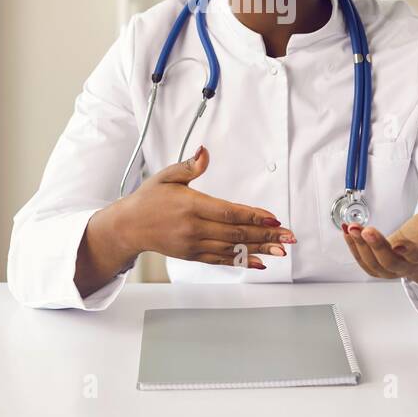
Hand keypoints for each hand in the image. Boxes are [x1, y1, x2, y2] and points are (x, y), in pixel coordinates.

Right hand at [106, 145, 296, 269]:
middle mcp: (194, 228)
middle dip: (266, 235)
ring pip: (232, 248)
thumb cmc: (148, 200)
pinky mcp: (193, 256)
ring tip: (281, 250)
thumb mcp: (166, 176)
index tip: (274, 218)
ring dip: (260, 250)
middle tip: (288, 237)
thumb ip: (190, 166)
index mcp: (191, 206)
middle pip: (236, 233)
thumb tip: (205, 153)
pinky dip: (241, 262)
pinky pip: (221, 260)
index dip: (254, 216)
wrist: (129, 227)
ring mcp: (194, 244)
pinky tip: (259, 263)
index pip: (229, 212)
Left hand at [342, 197, 417, 283]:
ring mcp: (389, 269)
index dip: (407, 252)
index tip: (399, 245)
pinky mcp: (376, 267)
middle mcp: (405, 265)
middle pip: (389, 262)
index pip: (415, 255)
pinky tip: (347, 231)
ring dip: (359, 247)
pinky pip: (362, 261)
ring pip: (372, 265)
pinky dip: (352, 247)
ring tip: (351, 227)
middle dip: (376, 247)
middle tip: (364, 230)